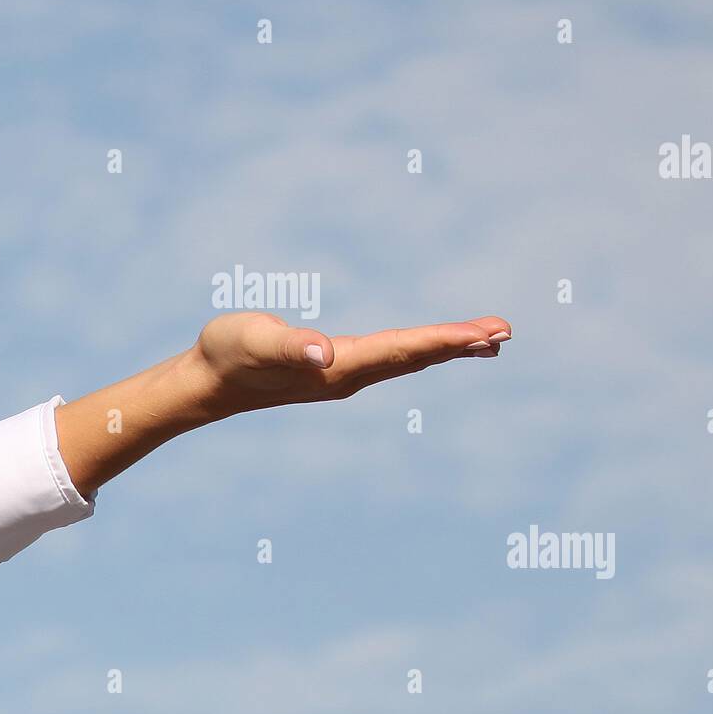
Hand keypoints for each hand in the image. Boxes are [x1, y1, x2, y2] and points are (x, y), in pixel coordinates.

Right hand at [55, 311, 511, 493]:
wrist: (207, 381)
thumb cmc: (226, 353)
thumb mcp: (253, 339)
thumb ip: (288, 344)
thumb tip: (324, 351)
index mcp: (339, 366)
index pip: (404, 350)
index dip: (446, 340)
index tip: (487, 333)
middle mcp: (350, 375)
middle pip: (416, 358)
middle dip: (460, 345)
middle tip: (505, 332)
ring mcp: (344, 376)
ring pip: (408, 360)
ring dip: (446, 349)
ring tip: (486, 340)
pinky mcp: (335, 371)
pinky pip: (392, 358)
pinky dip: (421, 350)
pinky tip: (431, 348)